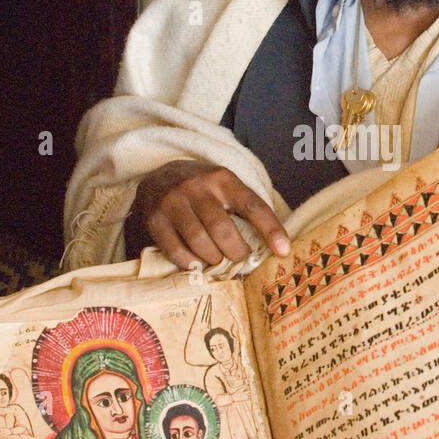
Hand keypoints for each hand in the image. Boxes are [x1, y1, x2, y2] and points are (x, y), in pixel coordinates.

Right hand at [133, 159, 290, 269]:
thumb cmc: (203, 190)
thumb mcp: (226, 188)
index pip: (252, 206)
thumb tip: (275, 246)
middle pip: (222, 229)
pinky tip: (197, 262)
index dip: (270, 230)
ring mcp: (173, 202)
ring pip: (199, 241)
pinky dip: (190, 262)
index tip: (283, 251)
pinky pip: (176, 250)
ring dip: (213, 258)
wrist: (159, 175)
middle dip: (236, 251)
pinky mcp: (155, 218)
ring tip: (217, 259)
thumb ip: (246, 210)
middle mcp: (197, 187)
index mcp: (223, 178)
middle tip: (239, 257)